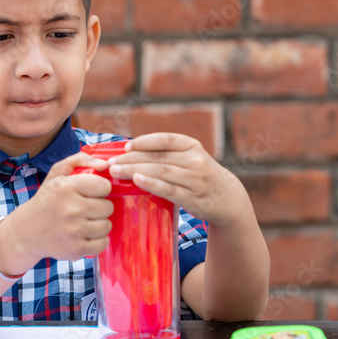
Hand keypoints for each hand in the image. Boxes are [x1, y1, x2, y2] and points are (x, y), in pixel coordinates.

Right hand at [0, 152, 112, 268]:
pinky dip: (98, 240)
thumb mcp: (57, 173)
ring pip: (107, 226)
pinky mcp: (76, 249)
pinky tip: (86, 235)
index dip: (100, 189)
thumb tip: (105, 164)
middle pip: (108, 207)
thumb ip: (79, 160)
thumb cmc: (47, 199)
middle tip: (86, 209)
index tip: (90, 193)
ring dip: (99, 224)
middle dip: (99, 207)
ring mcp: (74, 231)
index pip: (104, 186)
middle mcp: (71, 209)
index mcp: (67, 187)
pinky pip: (103, 243)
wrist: (26, 231)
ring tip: (85, 221)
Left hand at [106, 133, 247, 228]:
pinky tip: (137, 180)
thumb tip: (129, 152)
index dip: (144, 142)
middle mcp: (195, 160)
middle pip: (157, 157)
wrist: (227, 199)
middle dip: (130, 159)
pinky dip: (151, 184)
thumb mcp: (190, 159)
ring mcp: (195, 179)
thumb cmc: (199, 176)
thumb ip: (167, 154)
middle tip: (110, 163)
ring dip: (135, 170)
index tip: (125, 147)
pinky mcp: (192, 197)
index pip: (165, 140)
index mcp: (193, 146)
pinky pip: (168, 189)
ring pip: (160, 171)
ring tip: (116, 171)